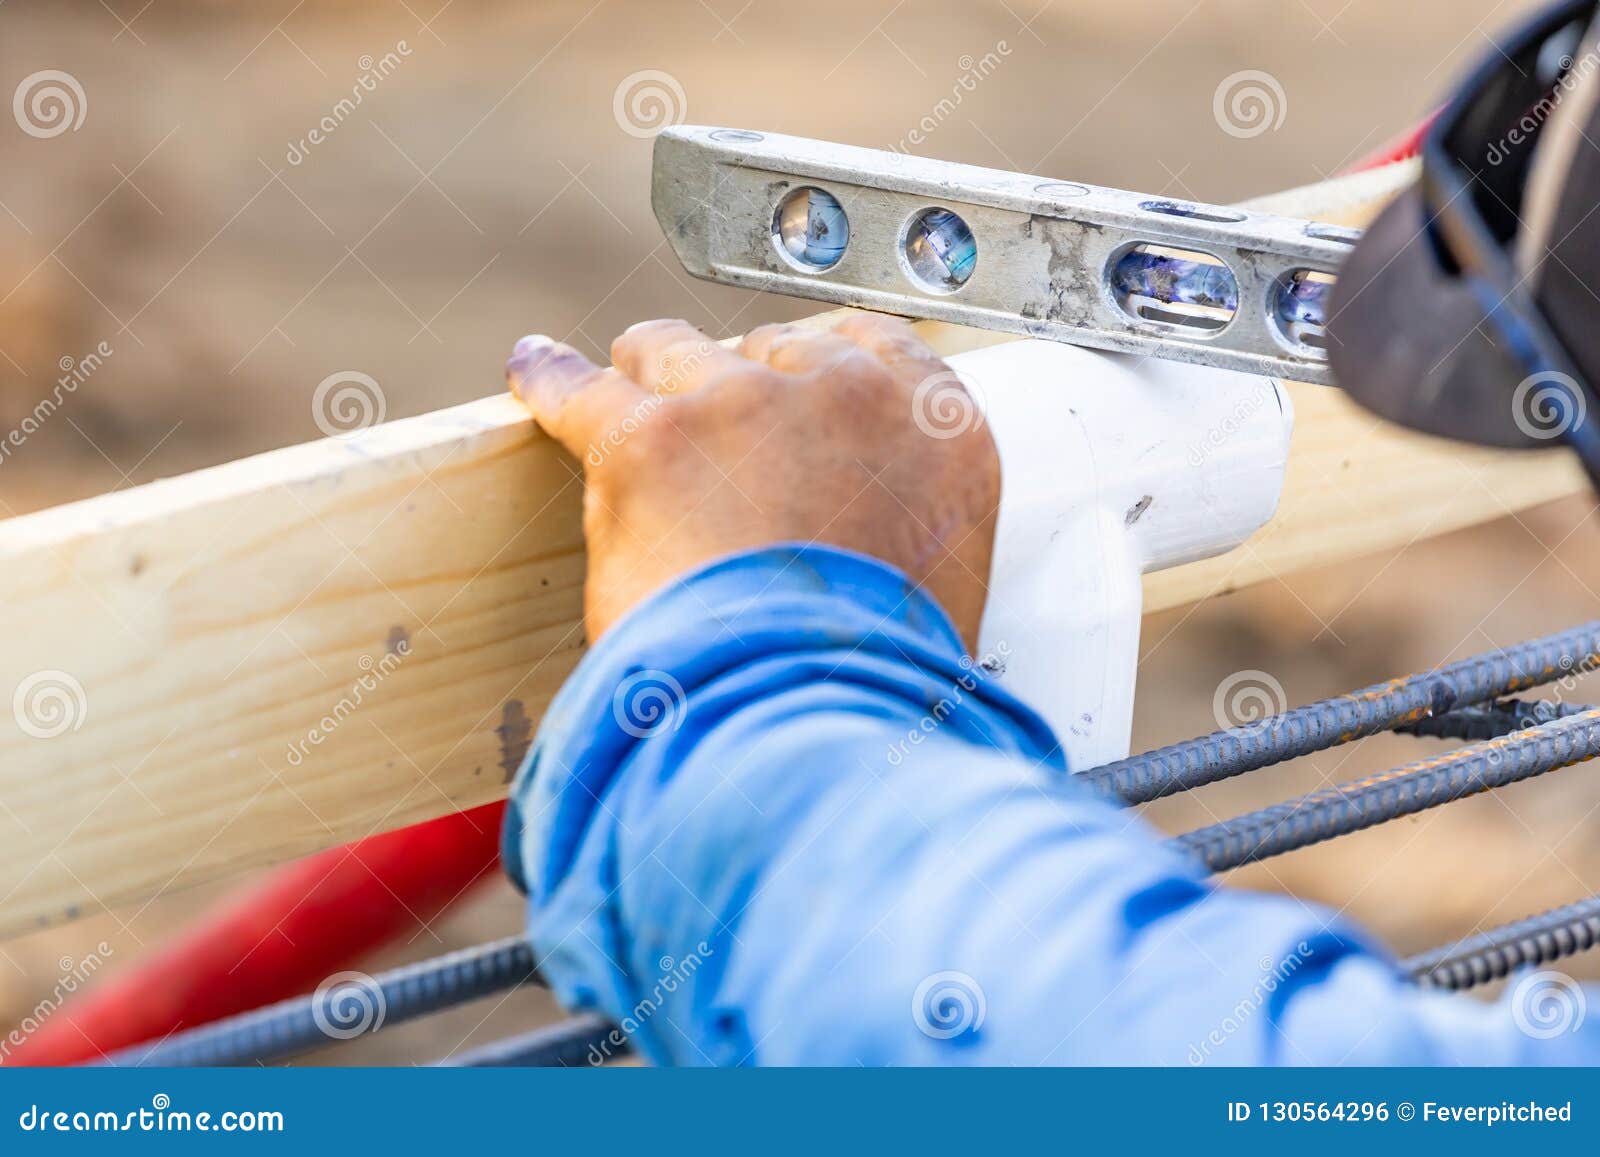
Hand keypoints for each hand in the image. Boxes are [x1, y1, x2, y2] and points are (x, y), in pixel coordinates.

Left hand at [505, 315, 999, 648]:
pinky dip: (552, 383)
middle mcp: (848, 397)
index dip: (817, 363)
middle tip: (709, 431)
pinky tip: (536, 371)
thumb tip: (863, 547)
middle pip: (769, 349)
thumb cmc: (878, 684)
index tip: (790, 373)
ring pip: (675, 356)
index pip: (876, 348)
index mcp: (938, 432)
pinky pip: (580, 390)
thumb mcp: (938, 591)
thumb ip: (904, 531)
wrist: (814, 724)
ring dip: (652, 381)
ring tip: (625, 394)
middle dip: (736, 382)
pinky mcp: (648, 439)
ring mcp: (743, 406)